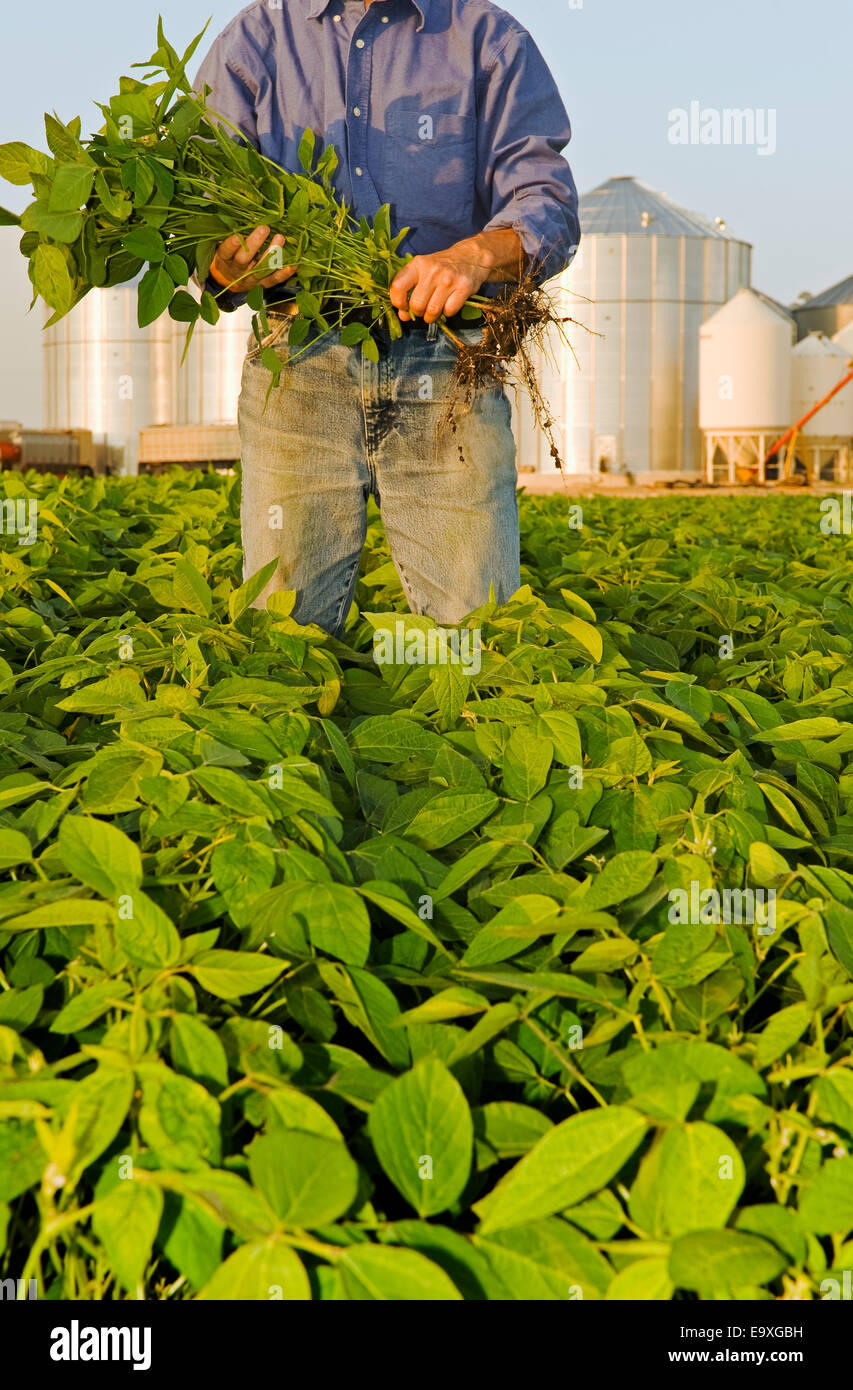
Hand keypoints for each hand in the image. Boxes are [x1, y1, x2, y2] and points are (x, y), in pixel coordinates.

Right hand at [211, 225, 297, 292]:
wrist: (232, 280)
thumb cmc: (230, 256)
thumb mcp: (226, 246)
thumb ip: (234, 234)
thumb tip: (246, 211)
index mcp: (226, 258)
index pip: (226, 252)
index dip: (231, 245)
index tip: (237, 236)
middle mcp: (238, 269)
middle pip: (244, 258)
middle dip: (255, 243)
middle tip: (265, 228)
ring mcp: (251, 278)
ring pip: (261, 268)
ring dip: (272, 254)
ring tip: (280, 238)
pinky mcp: (263, 284)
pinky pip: (274, 279)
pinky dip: (284, 272)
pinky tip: (293, 264)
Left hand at [389, 229, 524, 323]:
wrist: (471, 256)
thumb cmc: (443, 266)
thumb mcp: (423, 269)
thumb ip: (410, 289)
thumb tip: (403, 315)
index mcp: (418, 264)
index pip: (398, 286)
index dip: (398, 302)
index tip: (403, 307)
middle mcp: (432, 270)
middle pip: (416, 304)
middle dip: (418, 313)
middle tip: (423, 310)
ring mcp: (449, 279)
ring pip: (432, 311)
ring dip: (432, 317)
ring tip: (434, 311)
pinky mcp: (464, 287)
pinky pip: (449, 311)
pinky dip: (447, 313)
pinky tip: (448, 304)